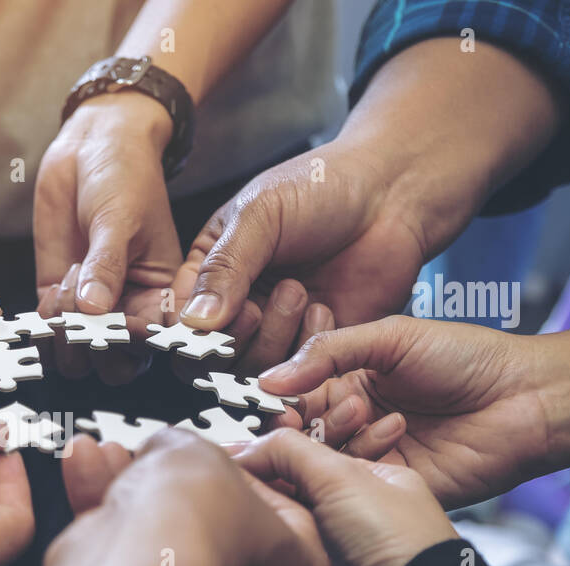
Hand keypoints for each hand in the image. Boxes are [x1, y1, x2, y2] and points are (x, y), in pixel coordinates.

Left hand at [33, 94, 181, 383]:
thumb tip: (96, 309)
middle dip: (95, 345)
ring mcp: (91, 307)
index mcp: (162, 295)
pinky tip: (54, 288)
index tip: (117, 322)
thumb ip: (107, 264)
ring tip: (68, 290)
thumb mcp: (121, 217)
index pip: (152, 341)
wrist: (93, 147)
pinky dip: (45, 321)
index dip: (134, 342)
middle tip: (84, 312)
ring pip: (76, 354)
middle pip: (114, 362)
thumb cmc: (125, 176)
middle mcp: (129, 309)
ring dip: (66, 333)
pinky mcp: (58, 296)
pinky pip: (48, 331)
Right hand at [53, 429, 329, 565]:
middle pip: (211, 523)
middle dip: (175, 480)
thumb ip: (206, 450)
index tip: (220, 450)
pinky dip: (101, 508)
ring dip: (130, 488)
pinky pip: (122, 552)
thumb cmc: (208, 528)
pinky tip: (85, 469)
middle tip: (158, 452)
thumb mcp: (228, 453)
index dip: (244, 468)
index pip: (279, 508)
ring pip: (159, 537)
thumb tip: (179, 450)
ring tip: (111, 452)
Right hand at [174, 36, 562, 350]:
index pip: (176, 318)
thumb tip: (194, 321)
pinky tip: (323, 309)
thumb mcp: (260, 214)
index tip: (206, 322)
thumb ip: (225, 267)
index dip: (185, 330)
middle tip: (254, 307)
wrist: (393, 193)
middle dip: (230, 339)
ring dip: (272, 338)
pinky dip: (304, 352)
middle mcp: (235, 305)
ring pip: (249, 371)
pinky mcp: (313, 348)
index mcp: (209, 269)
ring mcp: (274, 330)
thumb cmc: (323, 187)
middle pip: (207, 358)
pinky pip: (294, 376)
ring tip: (299, 292)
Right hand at [235, 428, 457, 565]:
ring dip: (270, 532)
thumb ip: (290, 451)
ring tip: (248, 526)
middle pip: (296, 498)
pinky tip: (257, 563)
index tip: (239, 459)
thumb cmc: (403, 546)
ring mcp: (346, 560)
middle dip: (268, 494)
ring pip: (288, 537)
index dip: (273, 457)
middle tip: (236, 490)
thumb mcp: (342, 477)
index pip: (312, 459)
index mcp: (375, 482)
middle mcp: (362, 520)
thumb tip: (247, 447)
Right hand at [260, 314, 551, 507]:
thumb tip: (268, 378)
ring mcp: (371, 457)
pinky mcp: (390, 489)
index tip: (263, 397)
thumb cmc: (468, 358)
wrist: (528, 398)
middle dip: (294, 422)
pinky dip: (355, 466)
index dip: (277, 397)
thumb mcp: (392, 336)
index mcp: (348, 381)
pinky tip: (380, 437)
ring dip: (330, 437)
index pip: (295, 393)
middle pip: (300, 431)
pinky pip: (354, 485)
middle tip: (293, 416)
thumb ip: (328, 352)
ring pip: (321, 460)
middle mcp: (353, 421)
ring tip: (355, 414)